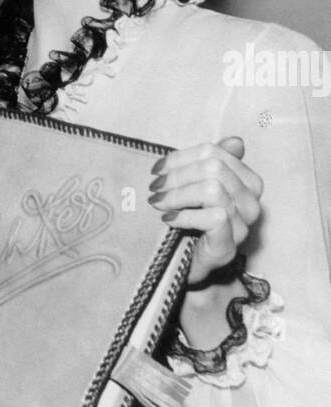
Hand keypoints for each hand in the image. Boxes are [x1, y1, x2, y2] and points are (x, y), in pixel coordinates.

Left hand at [148, 136, 262, 285]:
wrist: (185, 265)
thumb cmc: (190, 223)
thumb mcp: (196, 187)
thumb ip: (210, 163)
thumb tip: (235, 141)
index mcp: (247, 181)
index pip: (214, 152)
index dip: (180, 157)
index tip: (156, 169)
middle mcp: (252, 202)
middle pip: (213, 168)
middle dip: (177, 176)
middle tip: (154, 188)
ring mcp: (244, 225)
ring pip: (212, 190)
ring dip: (177, 195)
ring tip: (157, 203)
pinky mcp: (230, 245)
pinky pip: (214, 218)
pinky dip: (185, 215)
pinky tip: (168, 219)